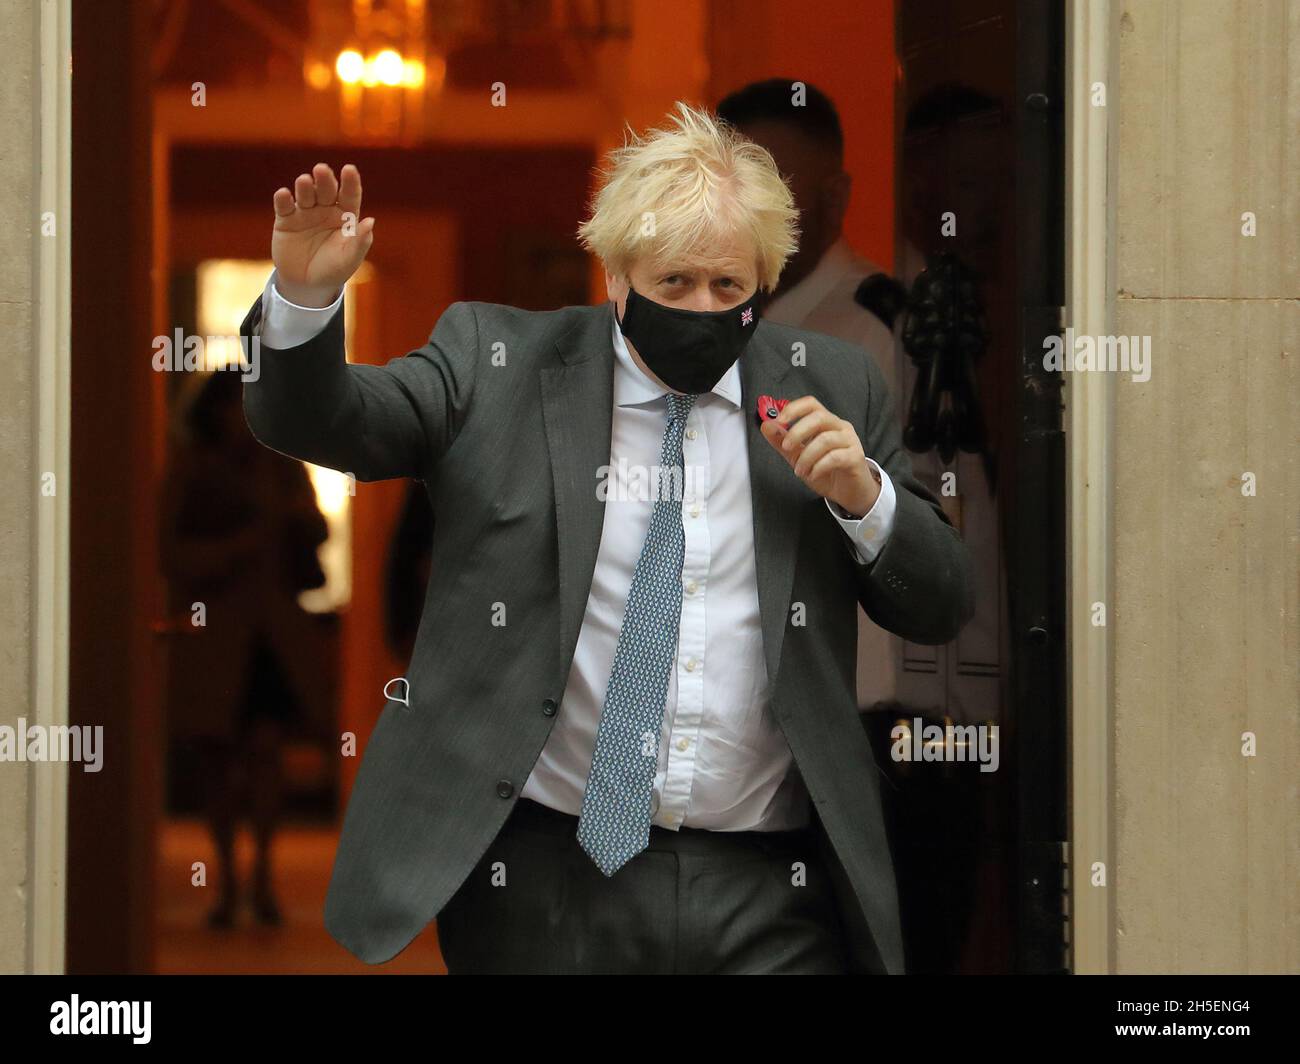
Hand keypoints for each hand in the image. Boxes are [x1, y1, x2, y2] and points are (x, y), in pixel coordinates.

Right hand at [271, 163, 373, 306]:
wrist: (306, 285)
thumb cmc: (333, 270)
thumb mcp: (349, 259)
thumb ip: (360, 242)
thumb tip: (371, 221)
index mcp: (345, 215)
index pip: (350, 195)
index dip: (350, 182)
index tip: (349, 169)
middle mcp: (325, 209)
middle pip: (326, 189)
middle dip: (324, 179)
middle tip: (321, 170)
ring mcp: (305, 212)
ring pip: (305, 194)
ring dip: (304, 186)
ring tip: (304, 181)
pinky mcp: (285, 219)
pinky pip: (284, 206)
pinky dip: (283, 199)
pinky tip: (284, 195)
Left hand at [760, 395, 880, 515]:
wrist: (849, 493)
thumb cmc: (827, 472)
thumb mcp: (798, 457)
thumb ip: (782, 442)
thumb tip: (766, 425)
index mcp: (826, 423)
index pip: (811, 404)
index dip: (794, 408)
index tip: (778, 420)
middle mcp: (840, 427)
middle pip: (819, 417)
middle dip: (797, 432)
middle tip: (786, 447)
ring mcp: (850, 441)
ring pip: (825, 439)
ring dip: (806, 456)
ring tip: (800, 470)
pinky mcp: (855, 457)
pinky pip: (835, 457)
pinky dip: (818, 466)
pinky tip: (812, 475)